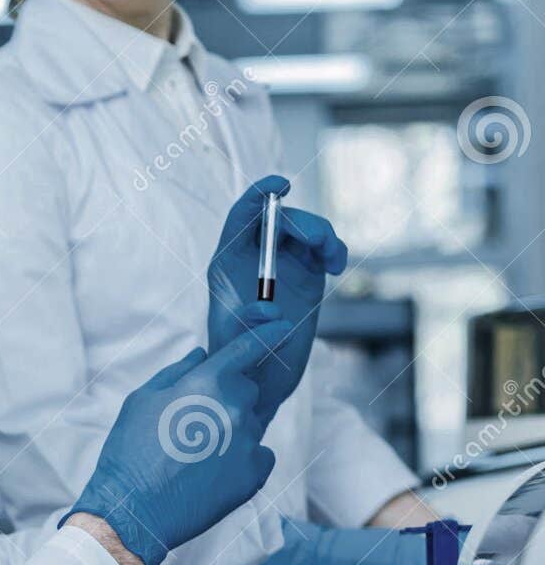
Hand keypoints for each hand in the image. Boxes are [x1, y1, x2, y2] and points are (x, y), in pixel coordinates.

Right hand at [64, 323, 288, 564]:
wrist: (136, 508)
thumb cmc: (131, 450)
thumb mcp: (142, 399)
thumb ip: (177, 372)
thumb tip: (201, 356)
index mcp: (207, 382)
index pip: (250, 348)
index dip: (269, 334)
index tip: (283, 326)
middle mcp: (236, 407)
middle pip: (247, 389)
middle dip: (228, 396)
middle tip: (194, 421)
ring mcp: (249, 441)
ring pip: (251, 423)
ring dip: (231, 430)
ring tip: (196, 452)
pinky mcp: (256, 473)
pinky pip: (259, 454)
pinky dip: (242, 458)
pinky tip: (211, 470)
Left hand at [207, 175, 347, 422]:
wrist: (261, 380)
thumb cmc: (240, 361)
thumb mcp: (238, 344)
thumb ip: (249, 325)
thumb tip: (267, 309)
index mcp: (227, 262)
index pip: (241, 216)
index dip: (259, 194)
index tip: (281, 184)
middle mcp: (253, 258)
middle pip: (279, 219)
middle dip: (303, 223)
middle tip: (321, 246)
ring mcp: (281, 264)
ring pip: (304, 230)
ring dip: (323, 237)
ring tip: (333, 261)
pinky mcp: (306, 275)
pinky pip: (323, 250)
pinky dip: (334, 250)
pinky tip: (336, 265)